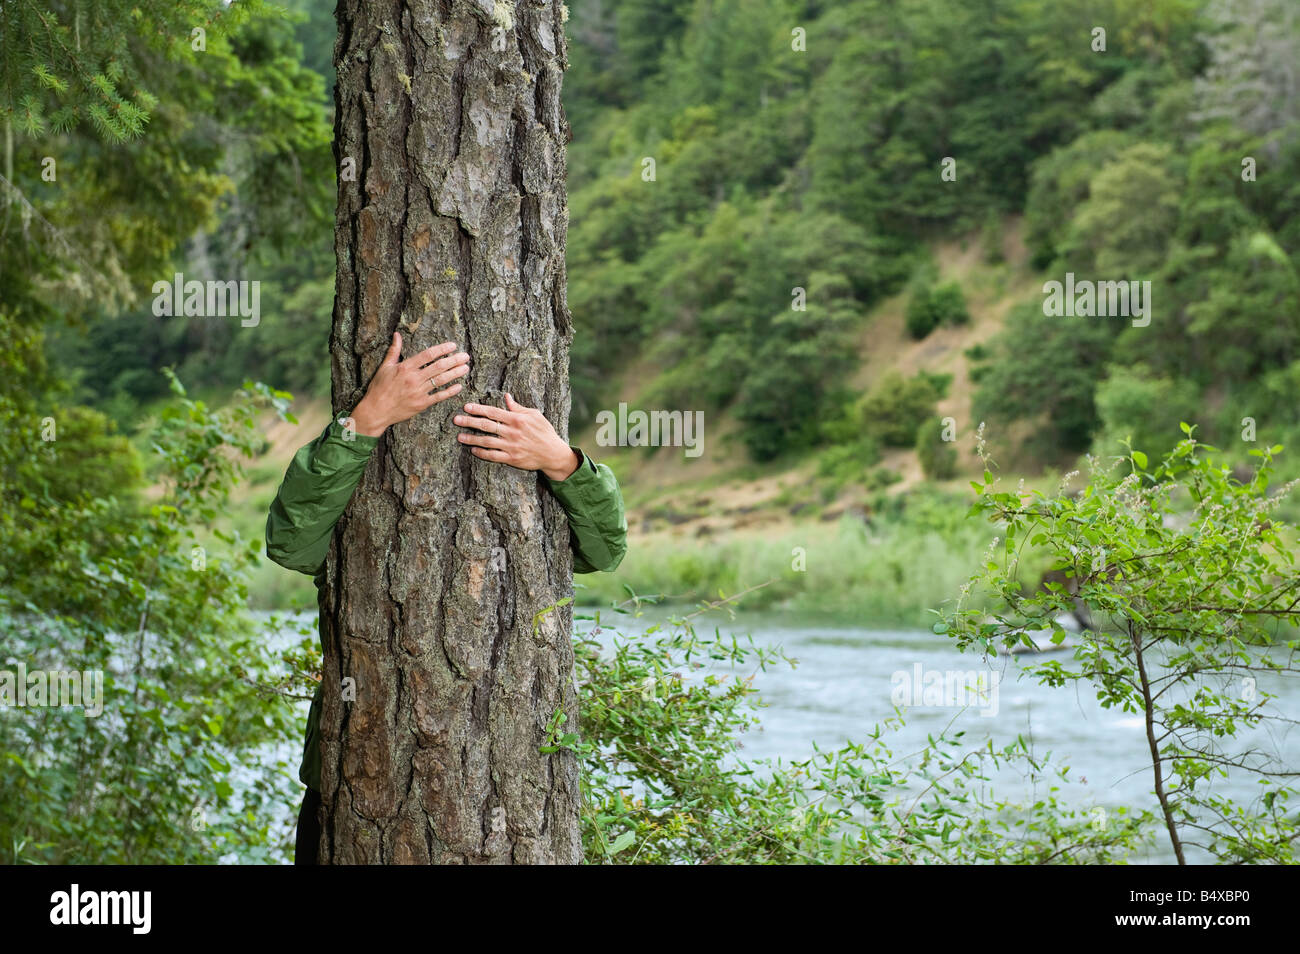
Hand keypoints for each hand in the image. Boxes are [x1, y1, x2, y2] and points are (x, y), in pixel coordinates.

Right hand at [350, 332, 468, 436]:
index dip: (442, 349)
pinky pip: (439, 396)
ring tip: (466, 368)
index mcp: (405, 367)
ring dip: (455, 373)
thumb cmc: (379, 388)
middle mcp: (413, 379)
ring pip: (441, 380)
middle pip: (438, 366)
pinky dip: (450, 391)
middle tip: (466, 356)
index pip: (428, 355)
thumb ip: (394, 350)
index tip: (453, 345)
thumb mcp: (385, 367)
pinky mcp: (421, 404)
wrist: (376, 410)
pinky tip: (459, 386)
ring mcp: (418, 392)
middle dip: (454, 360)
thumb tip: (397, 334)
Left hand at [454, 393, 579, 480]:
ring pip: (486, 441)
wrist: (553, 453)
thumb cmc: (544, 432)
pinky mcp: (512, 458)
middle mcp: (512, 432)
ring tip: (459, 436)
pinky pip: (493, 455)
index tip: (466, 407)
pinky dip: (482, 453)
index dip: (478, 409)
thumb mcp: (534, 415)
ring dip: (471, 439)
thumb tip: (506, 397)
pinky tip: (473, 450)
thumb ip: (518, 407)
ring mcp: (511, 446)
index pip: (493, 412)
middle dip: (469, 422)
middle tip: (456, 420)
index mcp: (517, 419)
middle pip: (486, 425)